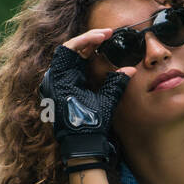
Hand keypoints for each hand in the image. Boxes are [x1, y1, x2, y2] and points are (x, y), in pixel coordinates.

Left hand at [39, 28, 138, 163]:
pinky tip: (95, 60)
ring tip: (102, 44)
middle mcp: (53, 80)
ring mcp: (54, 86)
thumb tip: (130, 69)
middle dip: (88, 42)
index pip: (70, 48)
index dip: (88, 37)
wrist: (79, 149)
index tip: (105, 34)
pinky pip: (69, 70)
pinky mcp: (59, 92)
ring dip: (85, 51)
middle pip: (69, 51)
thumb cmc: (88, 126)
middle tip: (106, 36)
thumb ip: (116, 83)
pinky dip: (82, 63)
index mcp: (59, 79)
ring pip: (69, 60)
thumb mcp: (105, 102)